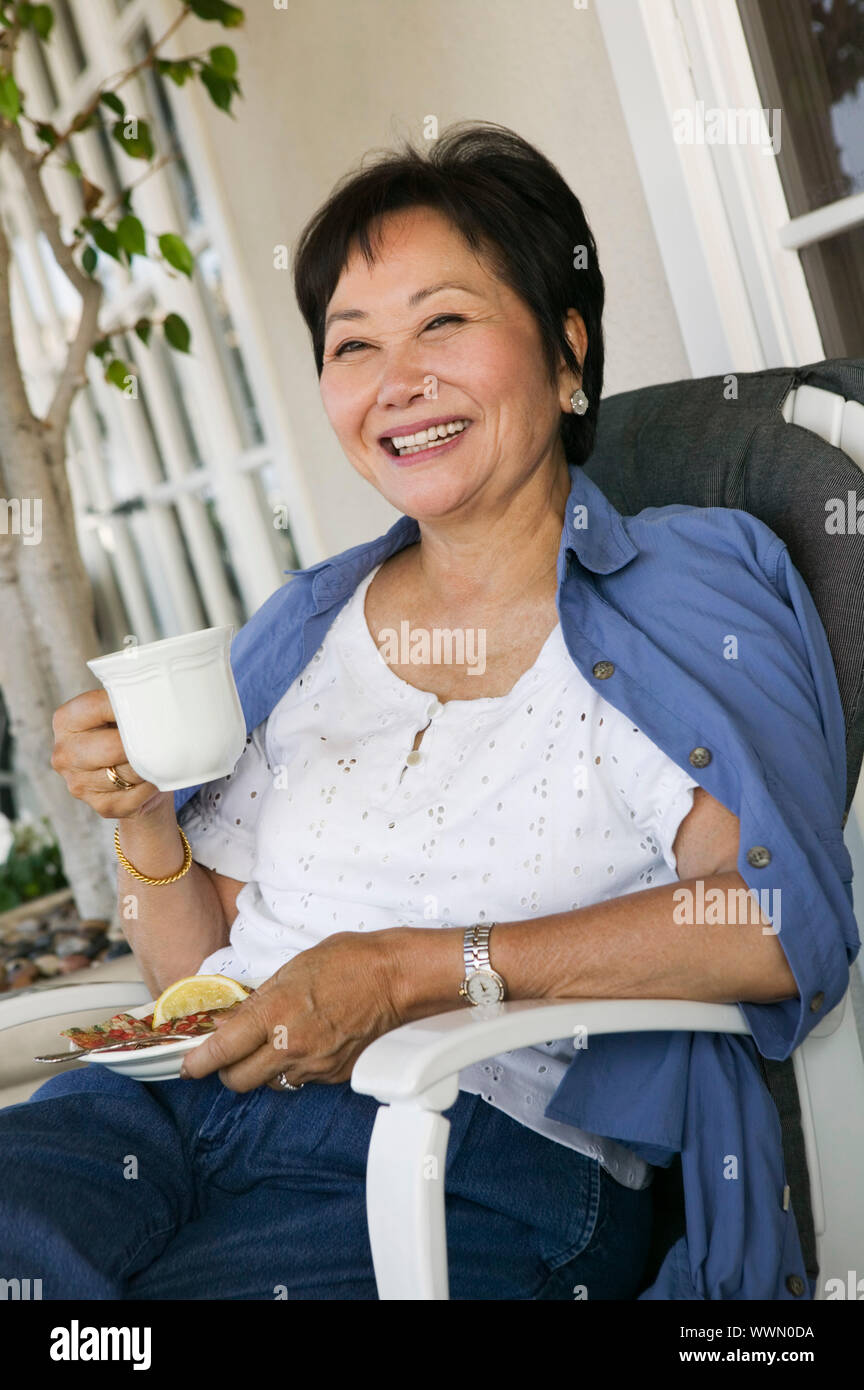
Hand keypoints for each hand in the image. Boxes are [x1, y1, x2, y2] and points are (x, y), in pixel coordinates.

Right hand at [51, 688, 170, 819]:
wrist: (133, 778)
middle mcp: (65, 754)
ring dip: (151, 764)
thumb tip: (153, 698)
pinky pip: (137, 793)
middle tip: (164, 734)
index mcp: (65, 722)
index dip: (128, 705)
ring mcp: (79, 784)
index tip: (152, 703)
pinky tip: (157, 775)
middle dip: (142, 742)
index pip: (96, 707)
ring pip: (127, 772)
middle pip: (112, 746)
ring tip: (162, 754)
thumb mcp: (119, 714)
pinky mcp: (102, 806)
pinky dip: (153, 783)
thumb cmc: (128, 735)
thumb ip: (126, 703)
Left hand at [178, 930, 407, 1090]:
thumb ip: (258, 1000)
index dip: (197, 1063)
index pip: (221, 1051)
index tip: (187, 1066)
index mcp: (273, 1013)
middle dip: (228, 1071)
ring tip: (274, 1045)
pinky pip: (300, 1082)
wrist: (394, 978)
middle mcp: (289, 1046)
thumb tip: (231, 1022)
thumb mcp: (291, 969)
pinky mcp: (333, 1076)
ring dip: (262, 1072)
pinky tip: (304, 1046)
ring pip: (269, 1084)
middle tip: (231, 1055)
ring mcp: (313, 1065)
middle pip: (238, 1081)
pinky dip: (294, 1069)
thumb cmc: (346, 961)